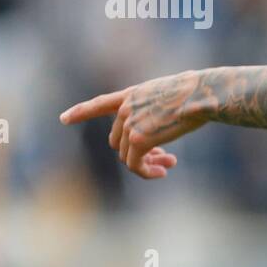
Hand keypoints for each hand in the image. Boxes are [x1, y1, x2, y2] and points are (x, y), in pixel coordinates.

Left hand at [60, 70, 208, 178]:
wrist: (202, 96)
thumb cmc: (198, 93)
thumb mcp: (171, 95)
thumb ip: (159, 108)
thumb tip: (168, 123)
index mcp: (132, 95)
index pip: (100, 103)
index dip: (80, 112)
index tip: (63, 118)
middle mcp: (126, 109)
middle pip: (119, 140)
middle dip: (138, 153)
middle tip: (164, 158)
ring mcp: (130, 124)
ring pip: (127, 155)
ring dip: (146, 165)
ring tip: (167, 166)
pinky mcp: (139, 140)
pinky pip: (135, 164)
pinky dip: (147, 172)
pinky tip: (163, 172)